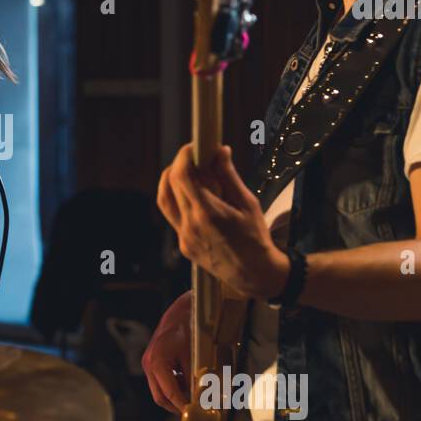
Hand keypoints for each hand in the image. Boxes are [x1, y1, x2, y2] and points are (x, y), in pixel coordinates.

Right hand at [142, 291, 191, 412]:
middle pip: (160, 397)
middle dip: (176, 406)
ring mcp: (149, 363)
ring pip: (160, 390)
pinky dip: (174, 386)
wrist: (182, 310)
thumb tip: (200, 398)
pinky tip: (188, 382)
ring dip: (176, 396)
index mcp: (157, 362)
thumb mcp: (194, 355)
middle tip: (194, 410)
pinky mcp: (153, 361)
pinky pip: (162, 381)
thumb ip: (194, 378)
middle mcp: (149, 364)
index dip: (182, 406)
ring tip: (194, 395)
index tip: (193, 414)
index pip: (169, 393)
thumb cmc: (189, 328)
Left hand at [157, 143, 288, 299]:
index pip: (181, 176)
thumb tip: (220, 151)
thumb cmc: (256, 238)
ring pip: (164, 201)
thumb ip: (229, 176)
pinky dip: (179, 200)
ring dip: (171, 182)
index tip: (194, 147)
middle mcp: (190, 225)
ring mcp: (184, 237)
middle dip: (179, 165)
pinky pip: (173, 216)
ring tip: (189, 173)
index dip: (184, 156)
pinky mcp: (183, 245)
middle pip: (170, 185)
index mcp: (207, 213)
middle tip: (194, 158)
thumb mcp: (248, 203)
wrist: (255, 273)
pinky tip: (195, 196)